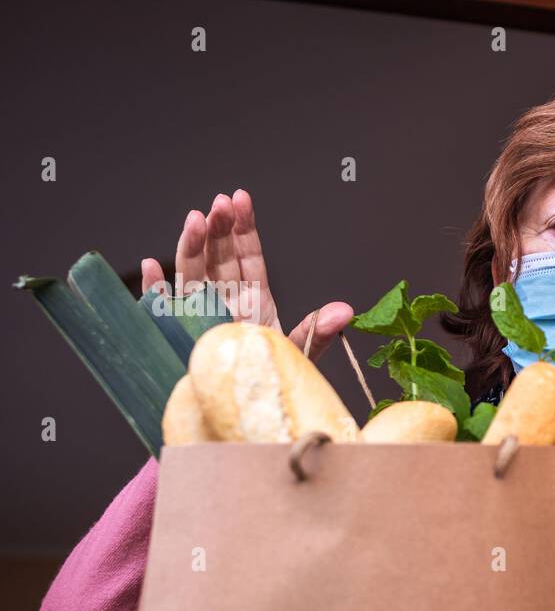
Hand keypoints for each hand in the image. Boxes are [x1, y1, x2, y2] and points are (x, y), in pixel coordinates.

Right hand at [141, 188, 352, 360]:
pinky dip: (155, 290)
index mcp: (254, 299)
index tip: (241, 199)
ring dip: (192, 247)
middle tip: (221, 205)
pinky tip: (151, 267)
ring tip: (195, 220)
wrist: (244, 411)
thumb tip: (346, 310)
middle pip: (219, 258)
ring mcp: (200, 314)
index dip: (244, 228)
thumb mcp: (297, 353)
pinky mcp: (178, 333)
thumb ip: (318, 331)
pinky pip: (162, 309)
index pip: (249, 255)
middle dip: (220, 230)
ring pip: (193, 274)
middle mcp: (225, 300)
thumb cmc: (269, 379)